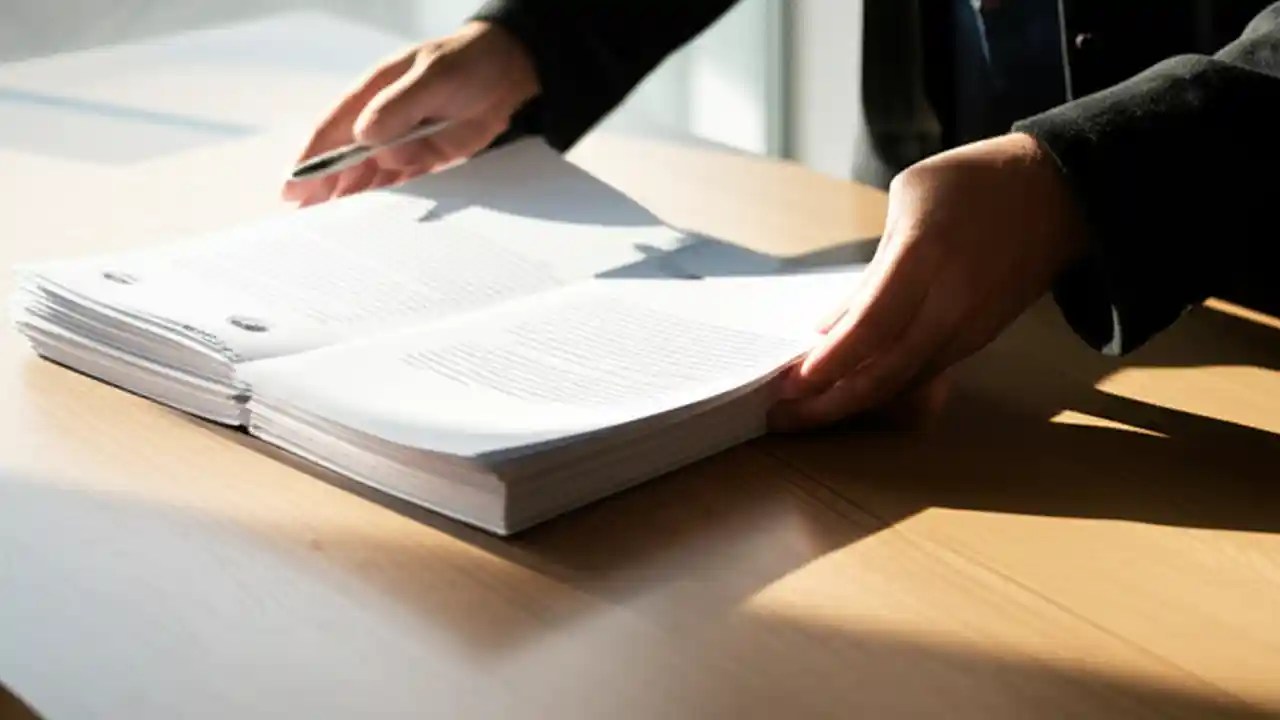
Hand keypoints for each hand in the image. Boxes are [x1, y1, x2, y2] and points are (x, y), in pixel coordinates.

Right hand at [282, 21, 538, 205]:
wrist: (510, 72)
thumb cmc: (467, 63)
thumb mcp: (434, 78)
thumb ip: (400, 106)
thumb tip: (364, 136)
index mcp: (373, 94)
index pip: (333, 129)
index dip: (311, 159)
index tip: (293, 188)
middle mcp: (381, 120)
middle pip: (345, 158)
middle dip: (325, 188)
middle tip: (306, 221)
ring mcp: (403, 141)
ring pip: (369, 175)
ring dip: (353, 200)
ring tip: (335, 229)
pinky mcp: (425, 158)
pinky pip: (400, 184)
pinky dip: (386, 201)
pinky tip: (373, 221)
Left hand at [768, 132, 1087, 430]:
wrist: (1062, 192)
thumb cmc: (976, 183)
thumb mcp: (910, 199)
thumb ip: (870, 272)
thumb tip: (831, 328)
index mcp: (929, 256)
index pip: (872, 325)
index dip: (831, 361)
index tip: (789, 383)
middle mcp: (953, 303)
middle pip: (888, 371)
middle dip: (830, 403)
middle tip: (782, 416)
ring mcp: (970, 328)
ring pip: (905, 384)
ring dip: (853, 404)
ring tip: (804, 413)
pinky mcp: (978, 340)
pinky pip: (924, 376)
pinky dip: (883, 393)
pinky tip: (847, 397)